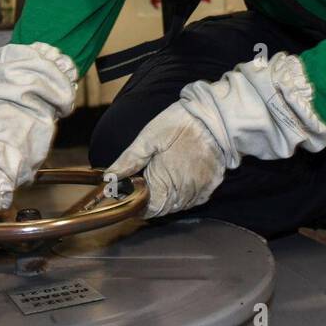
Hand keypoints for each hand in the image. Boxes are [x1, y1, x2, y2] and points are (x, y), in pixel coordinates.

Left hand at [105, 101, 225, 216]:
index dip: (137, 204)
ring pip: (178, 205)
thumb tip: (109, 178)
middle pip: (162, 209)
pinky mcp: (212, 185)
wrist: (215, 115)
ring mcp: (200, 191)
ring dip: (167, 197)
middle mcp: (184, 194)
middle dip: (151, 199)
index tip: (132, 191)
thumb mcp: (148, 138)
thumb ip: (128, 161)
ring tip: (163, 175)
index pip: (147, 210)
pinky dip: (184, 194)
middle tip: (146, 179)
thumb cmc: (180, 124)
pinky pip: (195, 199)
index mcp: (164, 184)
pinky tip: (180, 177)